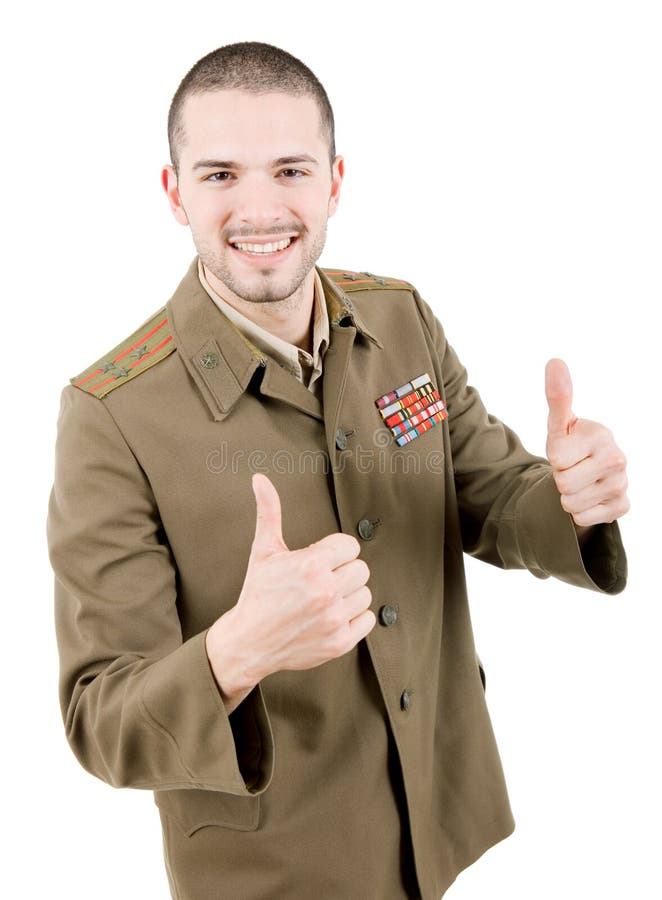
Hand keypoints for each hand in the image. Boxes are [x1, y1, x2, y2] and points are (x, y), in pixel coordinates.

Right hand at [206, 473, 375, 709]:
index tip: (320, 561)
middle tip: (322, 580)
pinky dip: (354, 618)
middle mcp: (326, 591)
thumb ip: (269, 512)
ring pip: (366, 594)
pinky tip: (332, 615)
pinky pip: (367, 619)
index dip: (335, 552)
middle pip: (361, 569)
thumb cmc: (258, 593)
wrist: (249, 642)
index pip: (351, 546)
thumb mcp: (264, 551)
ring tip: (325, 599)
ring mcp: (334, 618)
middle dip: (343, 572)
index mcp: (311, 564)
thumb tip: (260, 479)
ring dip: (349, 595)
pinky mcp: (340, 641)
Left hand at [545, 358, 628, 527]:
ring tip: (579, 482)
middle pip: (563, 484)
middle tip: (571, 469)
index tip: (566, 451)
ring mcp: (622, 484)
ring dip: (568, 497)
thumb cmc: (572, 443)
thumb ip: (557, 396)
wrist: (590, 470)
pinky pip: (583, 519)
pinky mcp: (622, 507)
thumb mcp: (560, 424)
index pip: (558, 459)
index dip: (554, 458)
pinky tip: (589, 496)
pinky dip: (581, 513)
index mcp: (601, 436)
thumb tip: (554, 362)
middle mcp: (618, 459)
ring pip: (571, 505)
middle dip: (560, 479)